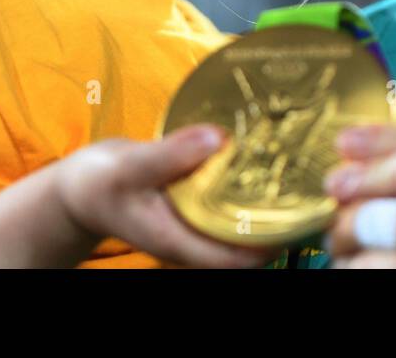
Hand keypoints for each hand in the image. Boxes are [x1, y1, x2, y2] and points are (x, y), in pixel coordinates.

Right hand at [55, 124, 280, 267]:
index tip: (301, 213)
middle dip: (282, 219)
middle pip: (250, 242)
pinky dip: (251, 185)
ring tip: (300, 168)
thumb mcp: (129, 167)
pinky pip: (232, 201)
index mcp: (179, 242)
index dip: (273, 242)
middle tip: (313, 184)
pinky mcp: (198, 204)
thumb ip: (172, 155)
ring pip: (244, 221)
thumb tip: (218, 138)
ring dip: (270, 202)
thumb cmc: (97, 183)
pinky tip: (269, 157)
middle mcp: (195, 238)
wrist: (82, 186)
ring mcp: (197, 223)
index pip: (238, 257)